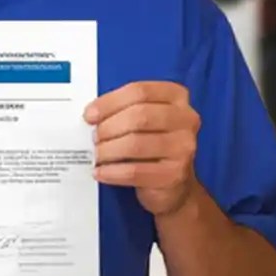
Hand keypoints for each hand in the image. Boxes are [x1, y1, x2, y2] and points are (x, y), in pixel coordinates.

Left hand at [84, 81, 200, 216]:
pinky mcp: (175, 174)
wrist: (175, 184)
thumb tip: (91, 115)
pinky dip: (112, 172)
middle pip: (139, 116)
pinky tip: (101, 172)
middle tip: (93, 137)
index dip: (110, 102)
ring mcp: (184, 147)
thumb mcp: (142, 119)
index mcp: (177, 97)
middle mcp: (186, 119)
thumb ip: (122, 110)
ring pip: (136, 144)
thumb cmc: (151, 144)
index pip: (140, 91)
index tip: (89, 115)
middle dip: (109, 127)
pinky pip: (136, 171)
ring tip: (96, 155)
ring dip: (108, 150)